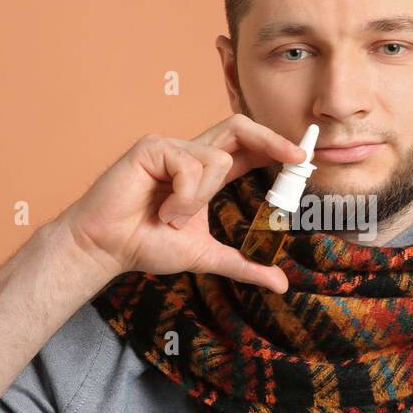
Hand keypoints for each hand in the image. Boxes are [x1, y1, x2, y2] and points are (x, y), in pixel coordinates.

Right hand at [58, 113, 305, 292]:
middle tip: (297, 158)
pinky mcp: (153, 147)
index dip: (275, 148)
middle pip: (239, 128)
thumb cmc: (146, 245)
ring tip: (173, 219)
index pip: (248, 149)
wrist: (107, 249)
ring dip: (201, 199)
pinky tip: (161, 210)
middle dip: (272, 139)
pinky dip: (183, 197)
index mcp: (205, 173)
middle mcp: (191, 154)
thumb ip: (244, 265)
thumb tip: (282, 284)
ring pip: (218, 159)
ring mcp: (171, 147)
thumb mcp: (206, 256)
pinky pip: (190, 166)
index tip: (304, 160)